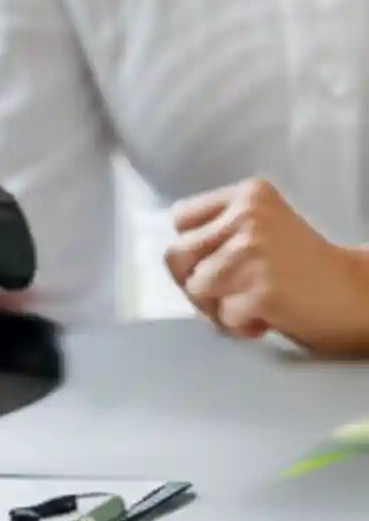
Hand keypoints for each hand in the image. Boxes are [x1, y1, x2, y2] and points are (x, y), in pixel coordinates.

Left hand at [164, 178, 368, 352]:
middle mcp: (249, 216)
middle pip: (176, 254)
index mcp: (248, 195)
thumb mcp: (261, 231)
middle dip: (193, 282)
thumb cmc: (301, 270)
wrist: (358, 295)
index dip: (191, 249)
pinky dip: (239, 325)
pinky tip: (267, 318)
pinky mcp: (261, 289)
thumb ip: (219, 234)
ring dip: (217, 307)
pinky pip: (222, 315)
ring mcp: (254, 252)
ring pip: (195, 288)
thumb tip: (171, 260)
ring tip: (252, 304)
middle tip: (227, 293)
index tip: (216, 263)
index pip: (180, 217)